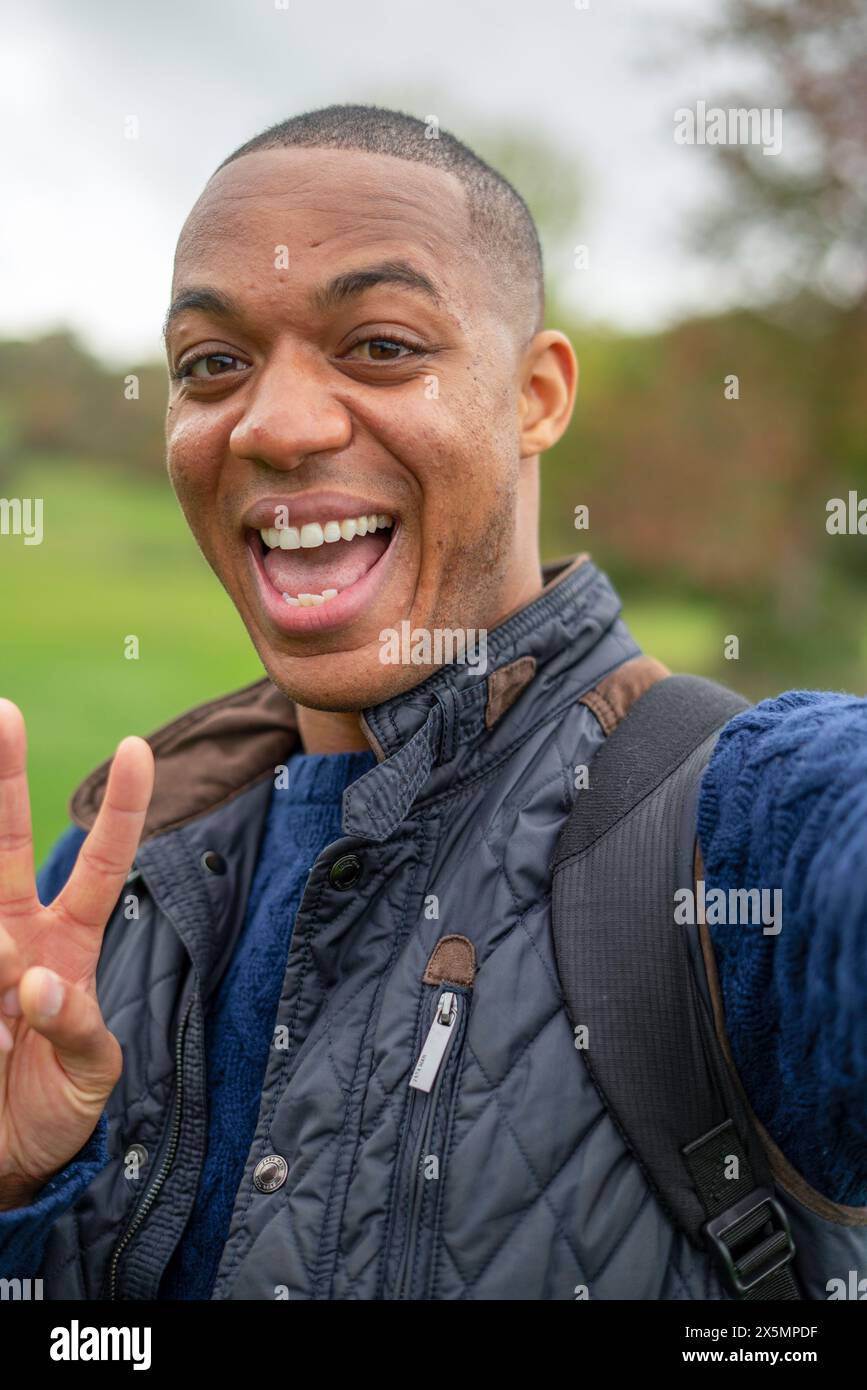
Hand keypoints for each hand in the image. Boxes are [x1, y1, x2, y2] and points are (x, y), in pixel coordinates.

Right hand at [0, 700, 153, 1207]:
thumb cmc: (53, 1108)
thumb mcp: (91, 1074)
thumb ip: (78, 1028)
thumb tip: (36, 982)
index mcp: (67, 944)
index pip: (102, 863)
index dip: (121, 809)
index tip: (138, 748)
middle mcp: (15, 935)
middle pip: (3, 840)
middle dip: (1, 776)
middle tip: (3, 711)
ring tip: (2, 1036)